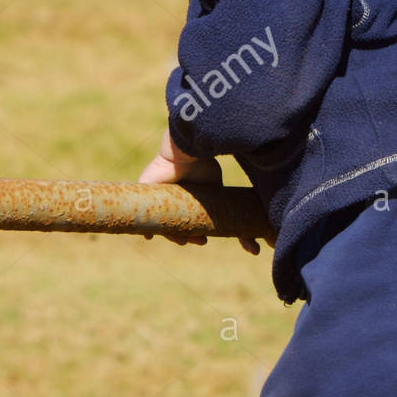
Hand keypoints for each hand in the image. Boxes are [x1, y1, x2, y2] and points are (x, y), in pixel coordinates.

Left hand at [138, 128, 262, 253]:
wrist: (188, 150)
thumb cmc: (204, 166)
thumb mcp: (222, 195)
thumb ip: (237, 216)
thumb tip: (256, 245)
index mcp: (190, 198)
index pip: (191, 221)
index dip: (197, 234)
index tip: (204, 241)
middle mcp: (174, 198)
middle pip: (178, 224)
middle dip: (188, 237)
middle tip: (199, 242)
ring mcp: (159, 196)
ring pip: (163, 222)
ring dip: (172, 235)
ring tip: (183, 241)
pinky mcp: (145, 191)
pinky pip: (141, 213)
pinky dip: (147, 227)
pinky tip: (151, 236)